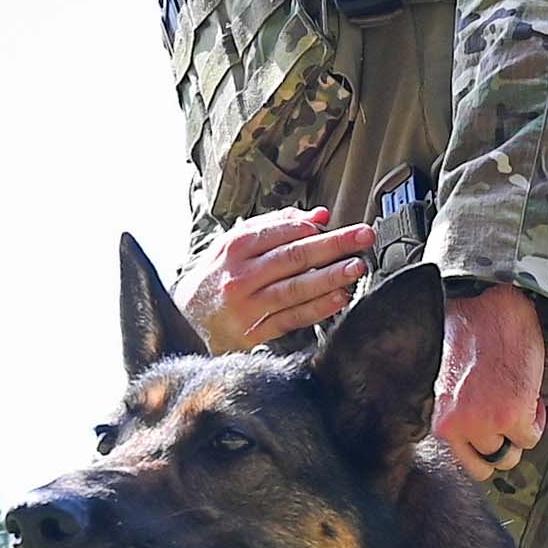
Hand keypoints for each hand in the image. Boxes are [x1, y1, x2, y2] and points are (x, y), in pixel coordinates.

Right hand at [175, 209, 374, 354]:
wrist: (183, 321)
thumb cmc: (216, 279)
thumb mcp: (233, 246)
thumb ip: (275, 227)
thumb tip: (318, 215)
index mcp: (235, 248)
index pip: (281, 233)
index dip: (314, 228)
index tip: (342, 223)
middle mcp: (240, 275)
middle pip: (293, 257)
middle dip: (333, 245)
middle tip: (363, 237)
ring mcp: (247, 306)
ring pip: (295, 288)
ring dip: (330, 277)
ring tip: (357, 267)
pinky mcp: (254, 332)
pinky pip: (291, 318)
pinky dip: (317, 309)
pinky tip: (339, 299)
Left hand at [435, 284, 547, 478]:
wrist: (492, 304)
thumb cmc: (467, 331)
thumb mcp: (446, 379)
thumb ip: (450, 411)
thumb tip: (466, 436)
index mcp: (431, 416)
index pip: (453, 460)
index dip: (474, 446)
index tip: (484, 433)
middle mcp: (452, 426)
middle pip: (482, 466)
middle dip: (496, 445)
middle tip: (503, 419)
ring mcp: (482, 423)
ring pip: (508, 457)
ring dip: (516, 434)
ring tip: (517, 402)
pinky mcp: (511, 415)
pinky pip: (530, 438)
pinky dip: (535, 420)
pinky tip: (528, 395)